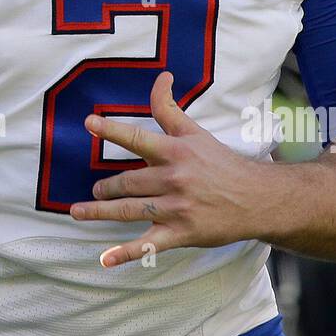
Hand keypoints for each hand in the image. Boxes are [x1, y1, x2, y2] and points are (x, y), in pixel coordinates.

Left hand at [70, 71, 262, 267]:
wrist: (256, 199)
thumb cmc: (221, 163)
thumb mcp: (195, 133)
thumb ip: (170, 108)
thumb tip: (161, 76)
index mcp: (176, 152)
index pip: (137, 138)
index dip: (111, 130)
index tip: (89, 124)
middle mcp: (174, 179)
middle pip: (128, 181)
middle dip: (105, 187)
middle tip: (94, 190)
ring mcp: (176, 209)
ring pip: (130, 210)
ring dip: (101, 212)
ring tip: (79, 212)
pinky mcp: (182, 234)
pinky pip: (149, 245)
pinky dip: (125, 253)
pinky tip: (105, 259)